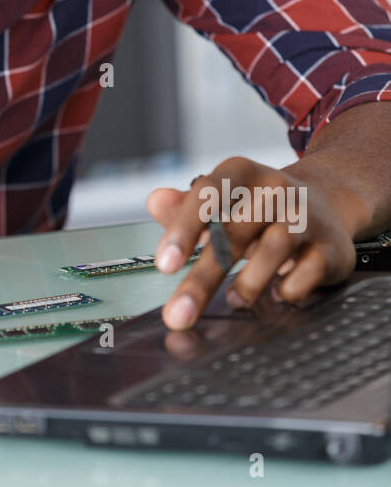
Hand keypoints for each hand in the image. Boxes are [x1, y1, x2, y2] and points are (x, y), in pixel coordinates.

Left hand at [146, 155, 361, 329]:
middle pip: (235, 232)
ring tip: (233, 300)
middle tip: (180, 312)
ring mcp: (306, 216)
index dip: (184, 229)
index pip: (208, 194)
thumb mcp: (223, 201)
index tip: (164, 265)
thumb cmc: (260, 209)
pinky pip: (309, 270)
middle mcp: (275, 189)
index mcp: (241, 174)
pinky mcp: (331, 246)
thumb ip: (186, 207)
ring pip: (275, 247)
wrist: (326, 205)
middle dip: (203, 277)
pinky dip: (290, 287)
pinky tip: (277, 294)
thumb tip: (155, 201)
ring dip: (249, 281)